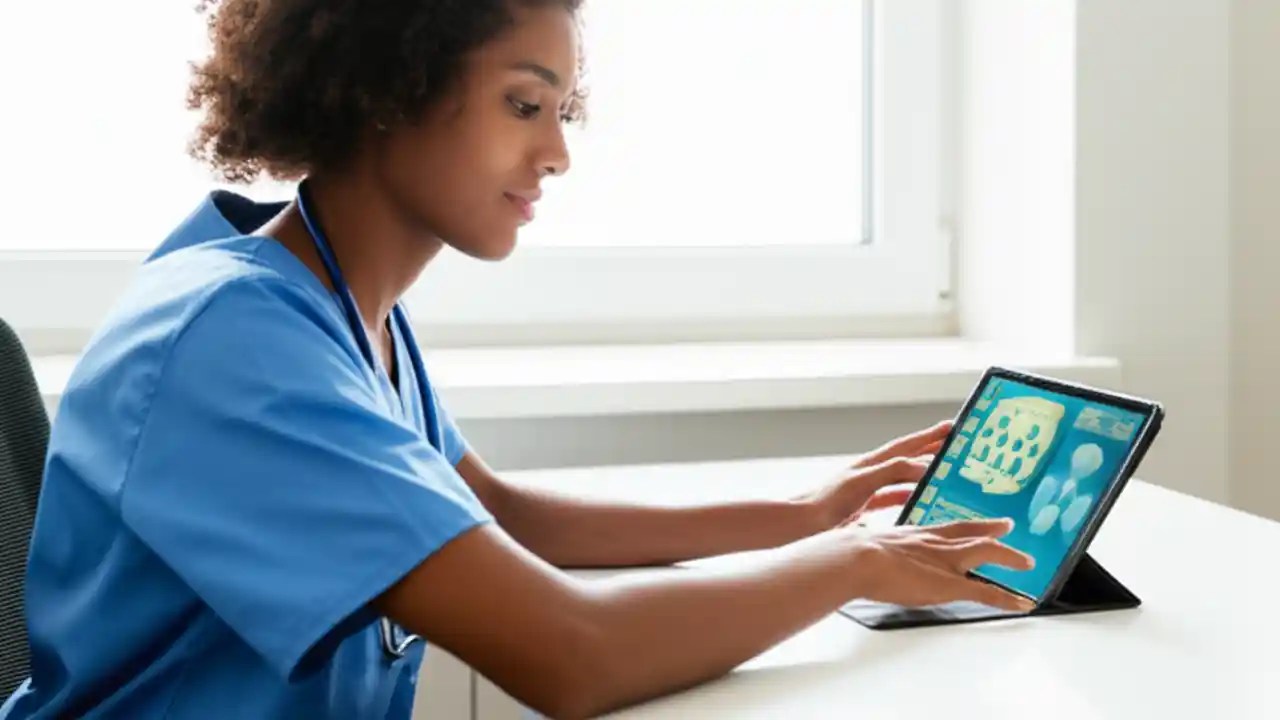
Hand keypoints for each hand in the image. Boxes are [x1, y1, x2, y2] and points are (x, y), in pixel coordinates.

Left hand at [800, 420, 954, 529]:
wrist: (799, 525)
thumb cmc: (825, 503)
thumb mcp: (862, 483)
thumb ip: (892, 472)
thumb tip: (925, 466)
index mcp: (870, 463)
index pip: (907, 446)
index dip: (930, 436)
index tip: (953, 427)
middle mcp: (870, 473)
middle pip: (907, 458)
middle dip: (931, 450)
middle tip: (956, 444)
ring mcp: (866, 490)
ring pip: (902, 478)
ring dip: (923, 475)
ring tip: (945, 473)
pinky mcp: (862, 508)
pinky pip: (892, 500)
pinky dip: (909, 499)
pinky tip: (921, 504)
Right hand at [848, 518, 1036, 611]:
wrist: (858, 558)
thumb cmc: (854, 553)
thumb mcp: (866, 543)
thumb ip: (870, 544)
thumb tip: (858, 542)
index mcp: (918, 534)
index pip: (950, 525)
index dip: (966, 522)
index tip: (978, 519)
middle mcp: (937, 543)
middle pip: (972, 532)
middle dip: (993, 529)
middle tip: (1008, 526)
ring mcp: (947, 561)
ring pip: (987, 553)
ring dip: (1009, 557)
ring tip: (1026, 563)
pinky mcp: (951, 584)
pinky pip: (987, 591)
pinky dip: (1007, 598)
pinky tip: (1021, 604)